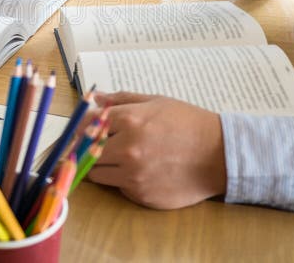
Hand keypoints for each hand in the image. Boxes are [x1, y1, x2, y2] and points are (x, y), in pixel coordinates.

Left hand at [84, 92, 226, 209]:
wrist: (219, 155)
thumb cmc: (188, 123)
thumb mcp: (156, 102)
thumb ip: (121, 100)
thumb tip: (93, 98)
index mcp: (130, 121)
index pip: (85, 124)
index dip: (76, 127)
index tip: (74, 131)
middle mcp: (127, 150)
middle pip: (84, 152)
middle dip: (83, 148)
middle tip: (89, 146)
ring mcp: (133, 176)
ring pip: (96, 174)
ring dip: (100, 166)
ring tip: (117, 157)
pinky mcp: (141, 195)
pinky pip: (118, 188)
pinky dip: (121, 180)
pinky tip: (139, 170)